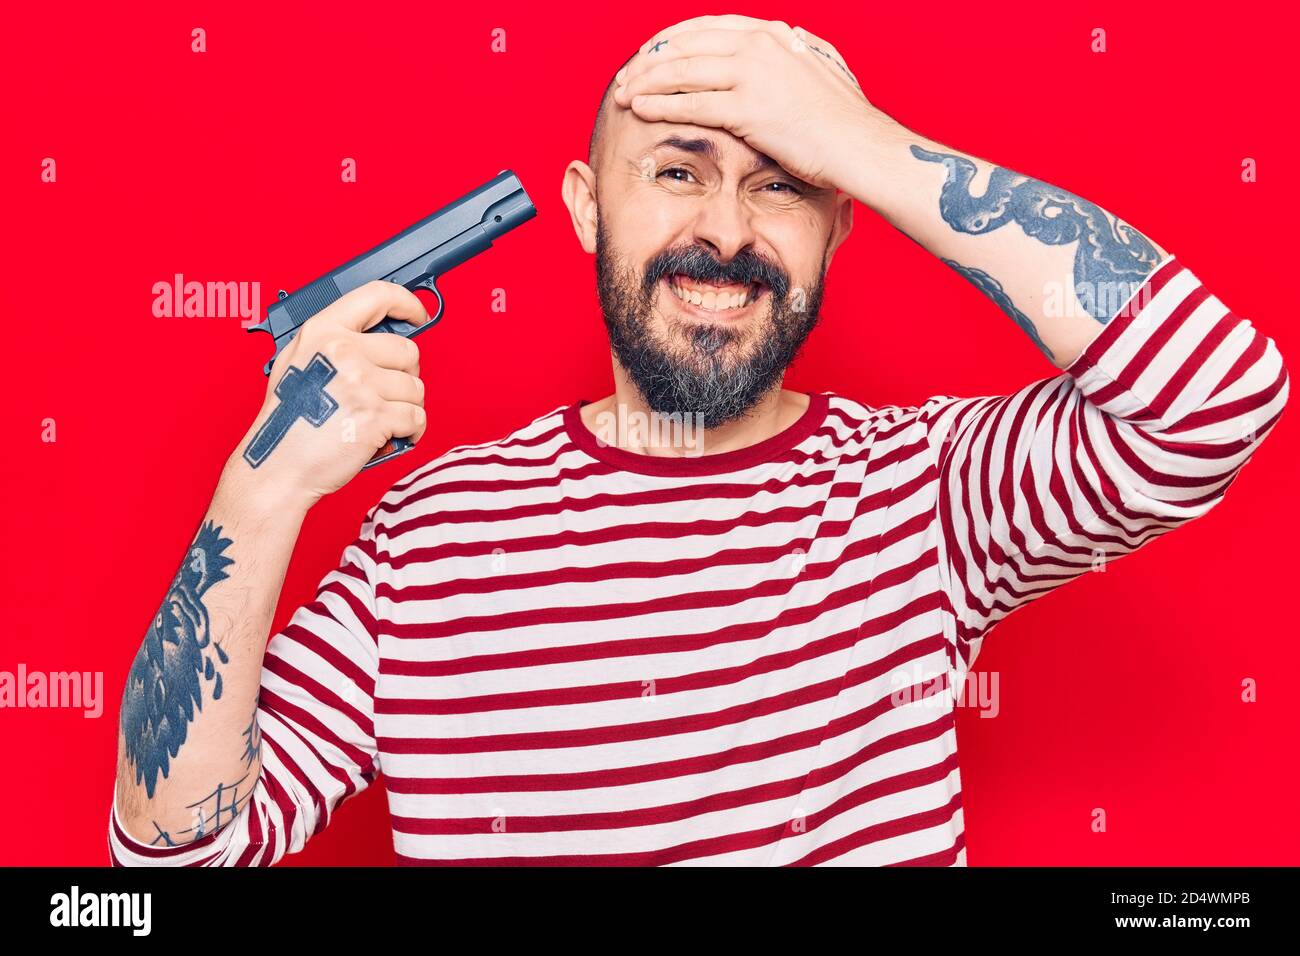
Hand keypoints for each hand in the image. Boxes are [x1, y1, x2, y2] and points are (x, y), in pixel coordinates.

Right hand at [225, 280, 430, 510]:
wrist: (278, 466)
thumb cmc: (288, 421)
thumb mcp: (298, 362)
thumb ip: (335, 343)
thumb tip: (380, 336)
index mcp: (323, 331)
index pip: (377, 295)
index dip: (406, 303)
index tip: (417, 315)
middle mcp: (343, 352)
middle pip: (408, 350)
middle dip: (405, 375)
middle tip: (386, 394)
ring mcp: (360, 383)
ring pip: (416, 387)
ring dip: (406, 407)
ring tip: (381, 420)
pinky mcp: (376, 415)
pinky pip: (417, 417)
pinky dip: (410, 431)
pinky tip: (390, 436)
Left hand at [612, 15, 877, 190]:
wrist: (859, 145)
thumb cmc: (841, 121)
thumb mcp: (815, 72)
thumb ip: (790, 58)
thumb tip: (786, 47)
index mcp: (772, 34)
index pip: (708, 26)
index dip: (673, 39)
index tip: (653, 53)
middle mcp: (759, 45)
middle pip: (686, 44)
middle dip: (651, 60)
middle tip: (627, 74)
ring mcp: (752, 74)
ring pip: (681, 70)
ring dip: (645, 81)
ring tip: (622, 93)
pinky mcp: (747, 108)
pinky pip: (689, 102)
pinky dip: (658, 104)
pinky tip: (638, 109)